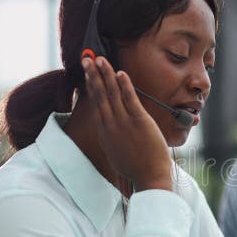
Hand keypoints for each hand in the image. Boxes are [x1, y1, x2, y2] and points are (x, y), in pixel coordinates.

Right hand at [82, 57, 172, 191]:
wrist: (149, 178)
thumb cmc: (136, 168)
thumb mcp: (116, 152)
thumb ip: (112, 138)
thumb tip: (110, 131)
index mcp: (104, 131)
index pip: (96, 103)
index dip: (91, 86)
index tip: (88, 73)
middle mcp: (110, 125)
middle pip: (99, 95)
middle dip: (93, 75)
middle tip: (87, 58)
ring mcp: (123, 122)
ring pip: (111, 94)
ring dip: (105, 74)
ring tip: (100, 59)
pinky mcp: (139, 121)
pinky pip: (130, 99)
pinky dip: (124, 85)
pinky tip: (120, 73)